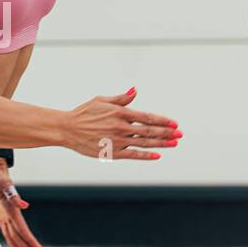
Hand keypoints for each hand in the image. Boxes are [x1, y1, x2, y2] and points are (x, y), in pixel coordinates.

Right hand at [0, 159, 41, 246]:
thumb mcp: (6, 184)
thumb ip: (14, 196)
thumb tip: (25, 205)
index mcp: (7, 210)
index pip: (20, 228)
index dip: (29, 239)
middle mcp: (4, 216)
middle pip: (15, 236)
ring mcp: (1, 217)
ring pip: (10, 236)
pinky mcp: (0, 216)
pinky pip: (7, 232)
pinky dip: (13, 241)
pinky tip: (19, 246)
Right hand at [62, 87, 180, 159]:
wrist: (67, 129)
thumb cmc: (84, 113)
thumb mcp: (102, 101)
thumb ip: (121, 98)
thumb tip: (135, 90)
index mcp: (120, 113)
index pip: (147, 117)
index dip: (163, 120)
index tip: (174, 123)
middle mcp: (121, 127)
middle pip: (150, 131)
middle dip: (167, 132)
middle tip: (180, 134)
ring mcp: (117, 141)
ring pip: (144, 143)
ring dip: (161, 143)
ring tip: (174, 143)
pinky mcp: (112, 152)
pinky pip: (133, 155)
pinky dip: (146, 155)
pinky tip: (157, 156)